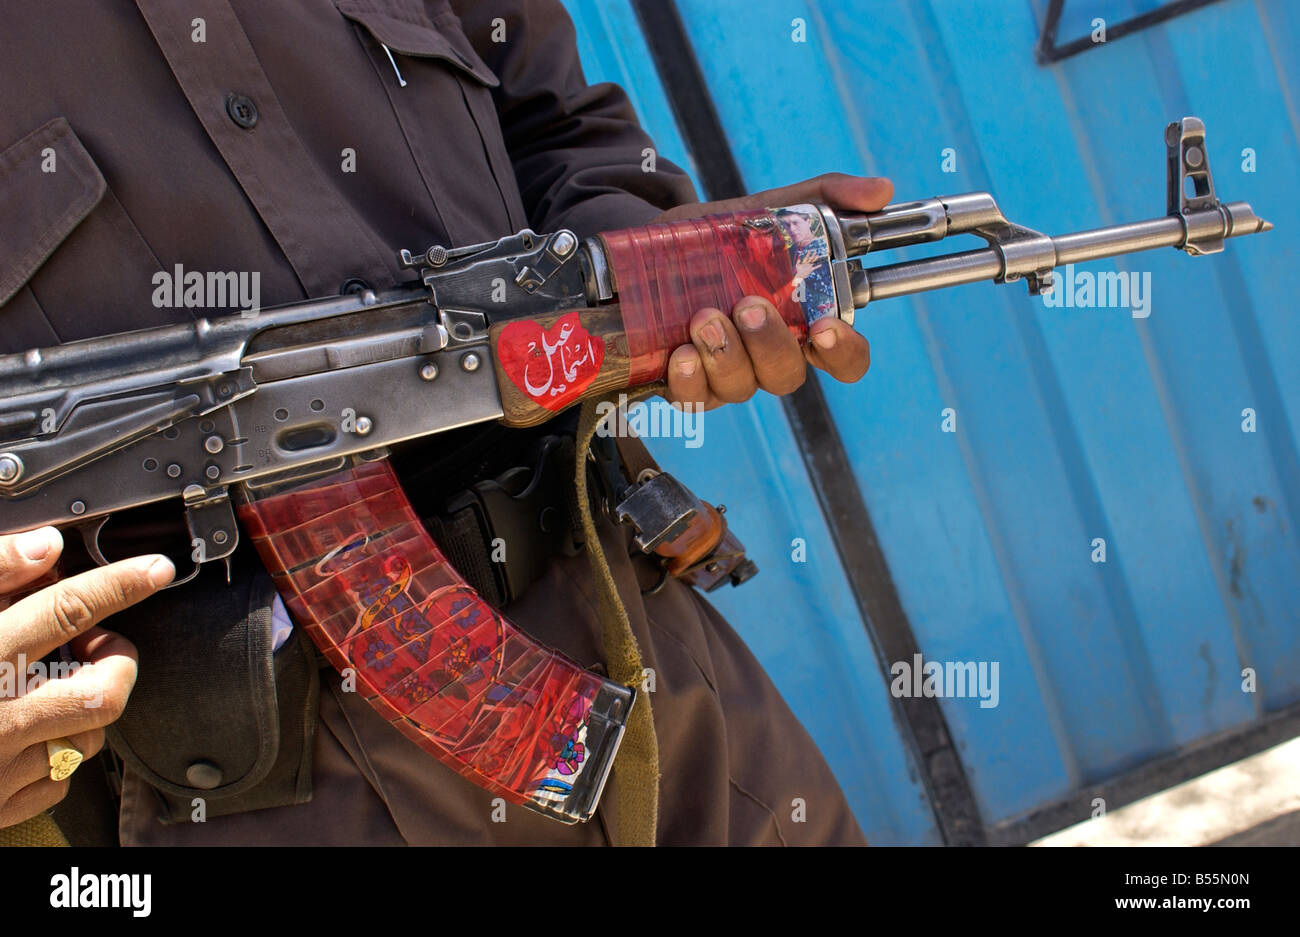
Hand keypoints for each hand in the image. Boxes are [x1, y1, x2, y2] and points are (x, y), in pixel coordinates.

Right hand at [0, 527, 172, 827]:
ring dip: (85, 707)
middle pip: (103, 690)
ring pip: (87, 738)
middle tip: (94, 643)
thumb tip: (43, 548)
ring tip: (52, 683)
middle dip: (115, 662)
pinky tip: (25, 733)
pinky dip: (54, 756)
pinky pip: (54, 784)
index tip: (154, 570)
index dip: (119, 584)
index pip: (66, 611)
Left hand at [655, 173, 892, 408]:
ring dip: (726, 355)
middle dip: (770, 344)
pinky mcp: (686, 384)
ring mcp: (727, 374)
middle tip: (748, 306)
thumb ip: (822, 198)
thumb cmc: (716, 241)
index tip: (826, 327)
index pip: (844, 358)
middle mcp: (766, 356)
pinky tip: (681, 354)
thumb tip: (880, 189)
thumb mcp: (764, 211)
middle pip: (788, 375)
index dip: (844, 353)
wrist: (646, 250)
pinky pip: (695, 400)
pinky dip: (690, 381)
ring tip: (702, 317)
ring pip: (741, 388)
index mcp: (798, 323)